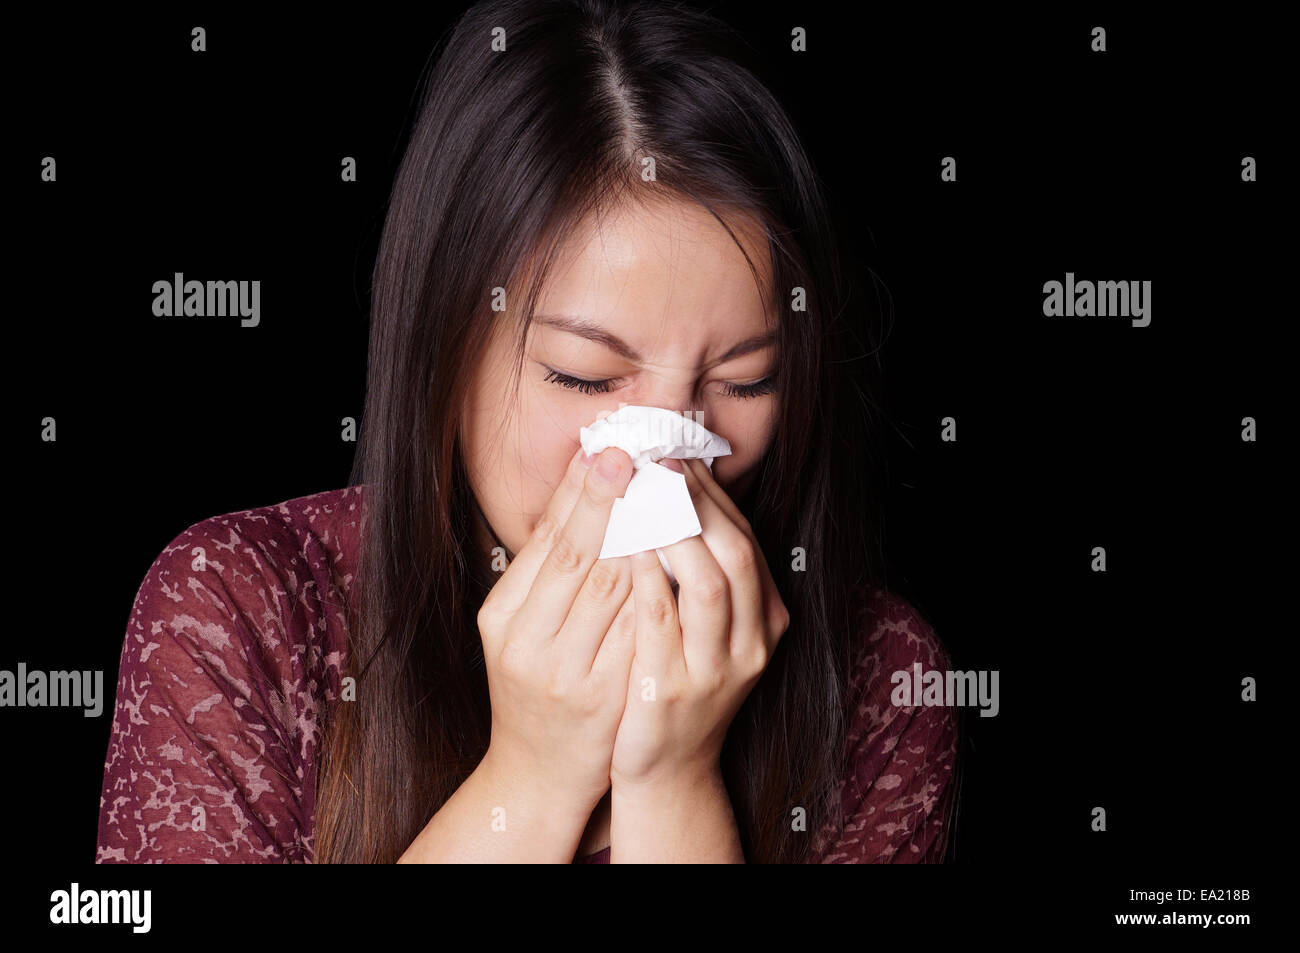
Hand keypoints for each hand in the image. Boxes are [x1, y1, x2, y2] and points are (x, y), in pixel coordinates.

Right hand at [476, 445, 637, 811]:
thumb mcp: (521, 628)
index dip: (576, 492)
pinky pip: (639, 632)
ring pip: (613, 588)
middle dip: (609, 500)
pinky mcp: (606, 697)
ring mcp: (568, 673)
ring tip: (666, 490)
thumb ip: (546, 571)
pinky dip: (658, 589)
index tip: (603, 449)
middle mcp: (528, 644)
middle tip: (635, 454)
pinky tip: (677, 556)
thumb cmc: (534, 688)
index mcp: (503, 619)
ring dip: (643, 535)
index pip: (546, 542)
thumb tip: (581, 493)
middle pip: (578, 556)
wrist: (537, 775)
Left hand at [610, 457, 790, 788]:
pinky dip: (646, 576)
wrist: (667, 772)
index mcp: (765, 619)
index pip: (745, 538)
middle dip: (696, 499)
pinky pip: (662, 620)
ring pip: (708, 581)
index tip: (675, 451)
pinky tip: (623, 544)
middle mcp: (752, 641)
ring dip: (674, 528)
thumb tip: (676, 493)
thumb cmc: (675, 684)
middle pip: (735, 551)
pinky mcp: (674, 689)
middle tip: (659, 457)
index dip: (710, 492)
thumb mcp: (705, 630)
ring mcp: (717, 668)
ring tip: (642, 488)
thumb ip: (700, 571)